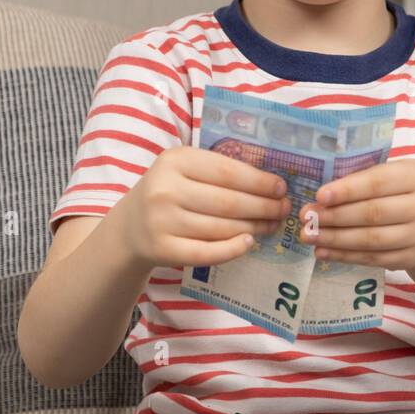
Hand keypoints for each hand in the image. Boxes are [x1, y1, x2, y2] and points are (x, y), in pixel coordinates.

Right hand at [115, 145, 291, 268]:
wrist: (130, 226)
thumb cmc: (170, 192)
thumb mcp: (186, 169)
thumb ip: (220, 170)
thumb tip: (272, 184)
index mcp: (175, 160)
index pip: (228, 172)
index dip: (260, 182)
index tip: (282, 188)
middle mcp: (165, 189)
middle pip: (229, 202)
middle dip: (263, 207)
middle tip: (283, 210)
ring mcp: (161, 221)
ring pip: (222, 228)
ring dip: (254, 228)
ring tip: (271, 225)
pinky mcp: (162, 249)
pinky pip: (207, 252)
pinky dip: (232, 249)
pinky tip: (249, 243)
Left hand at [297, 159, 414, 270]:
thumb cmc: (396, 190)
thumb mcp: (387, 174)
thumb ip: (360, 179)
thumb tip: (320, 198)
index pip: (377, 183)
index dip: (347, 190)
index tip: (319, 196)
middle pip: (373, 214)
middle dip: (335, 216)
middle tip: (307, 218)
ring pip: (371, 240)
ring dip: (335, 239)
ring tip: (309, 236)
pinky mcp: (411, 257)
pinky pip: (372, 259)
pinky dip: (344, 256)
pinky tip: (324, 252)